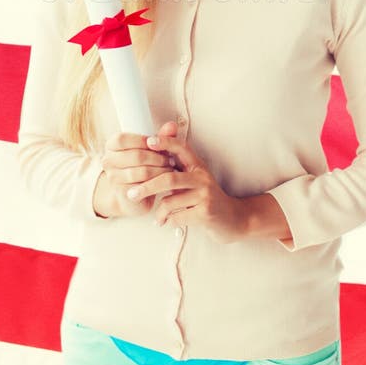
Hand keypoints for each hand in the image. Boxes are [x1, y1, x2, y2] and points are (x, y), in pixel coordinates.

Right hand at [94, 125, 176, 218]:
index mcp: (111, 145)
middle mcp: (108, 161)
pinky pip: (144, 186)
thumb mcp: (152, 148)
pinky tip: (164, 180)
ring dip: (161, 169)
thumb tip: (172, 125)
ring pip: (143, 171)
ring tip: (170, 168)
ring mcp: (113, 178)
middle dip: (158, 157)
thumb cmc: (144, 165)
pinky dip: (158, 181)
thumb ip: (161, 136)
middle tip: (171, 159)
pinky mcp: (122, 192)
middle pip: (136, 156)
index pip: (122, 139)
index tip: (158, 144)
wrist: (135, 194)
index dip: (142, 140)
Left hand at [126, 122, 246, 244]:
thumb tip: (153, 156)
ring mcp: (205, 195)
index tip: (148, 141)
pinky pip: (178, 217)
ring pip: (171, 201)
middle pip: (169, 177)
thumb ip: (177, 170)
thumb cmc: (207, 199)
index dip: (166, 142)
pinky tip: (167, 223)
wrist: (233, 219)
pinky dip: (168, 221)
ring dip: (159, 211)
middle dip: (147, 186)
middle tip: (132, 193)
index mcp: (198, 167)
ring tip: (157, 217)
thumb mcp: (194, 180)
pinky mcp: (206, 213)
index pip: (182, 148)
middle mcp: (202, 178)